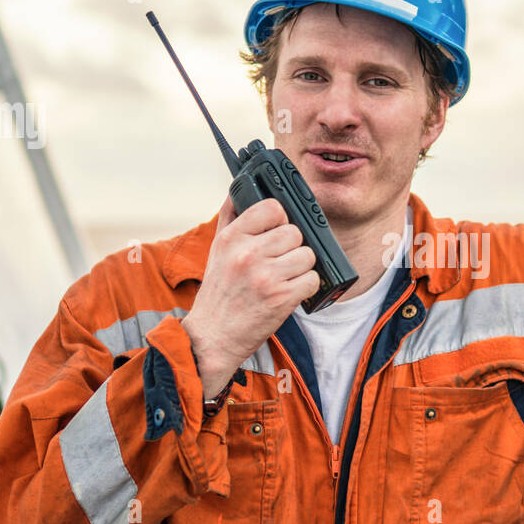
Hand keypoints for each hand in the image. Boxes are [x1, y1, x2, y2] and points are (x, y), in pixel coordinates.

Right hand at [181, 197, 319, 396]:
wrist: (212, 337)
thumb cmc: (218, 292)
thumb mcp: (217, 249)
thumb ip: (231, 216)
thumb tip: (241, 187)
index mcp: (232, 238)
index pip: (273, 208)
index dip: (280, 219)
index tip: (275, 232)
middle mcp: (248, 254)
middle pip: (295, 233)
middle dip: (292, 247)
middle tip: (279, 262)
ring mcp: (266, 277)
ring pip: (308, 255)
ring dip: (301, 267)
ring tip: (284, 278)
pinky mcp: (281, 298)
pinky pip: (312, 279)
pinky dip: (306, 287)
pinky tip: (290, 292)